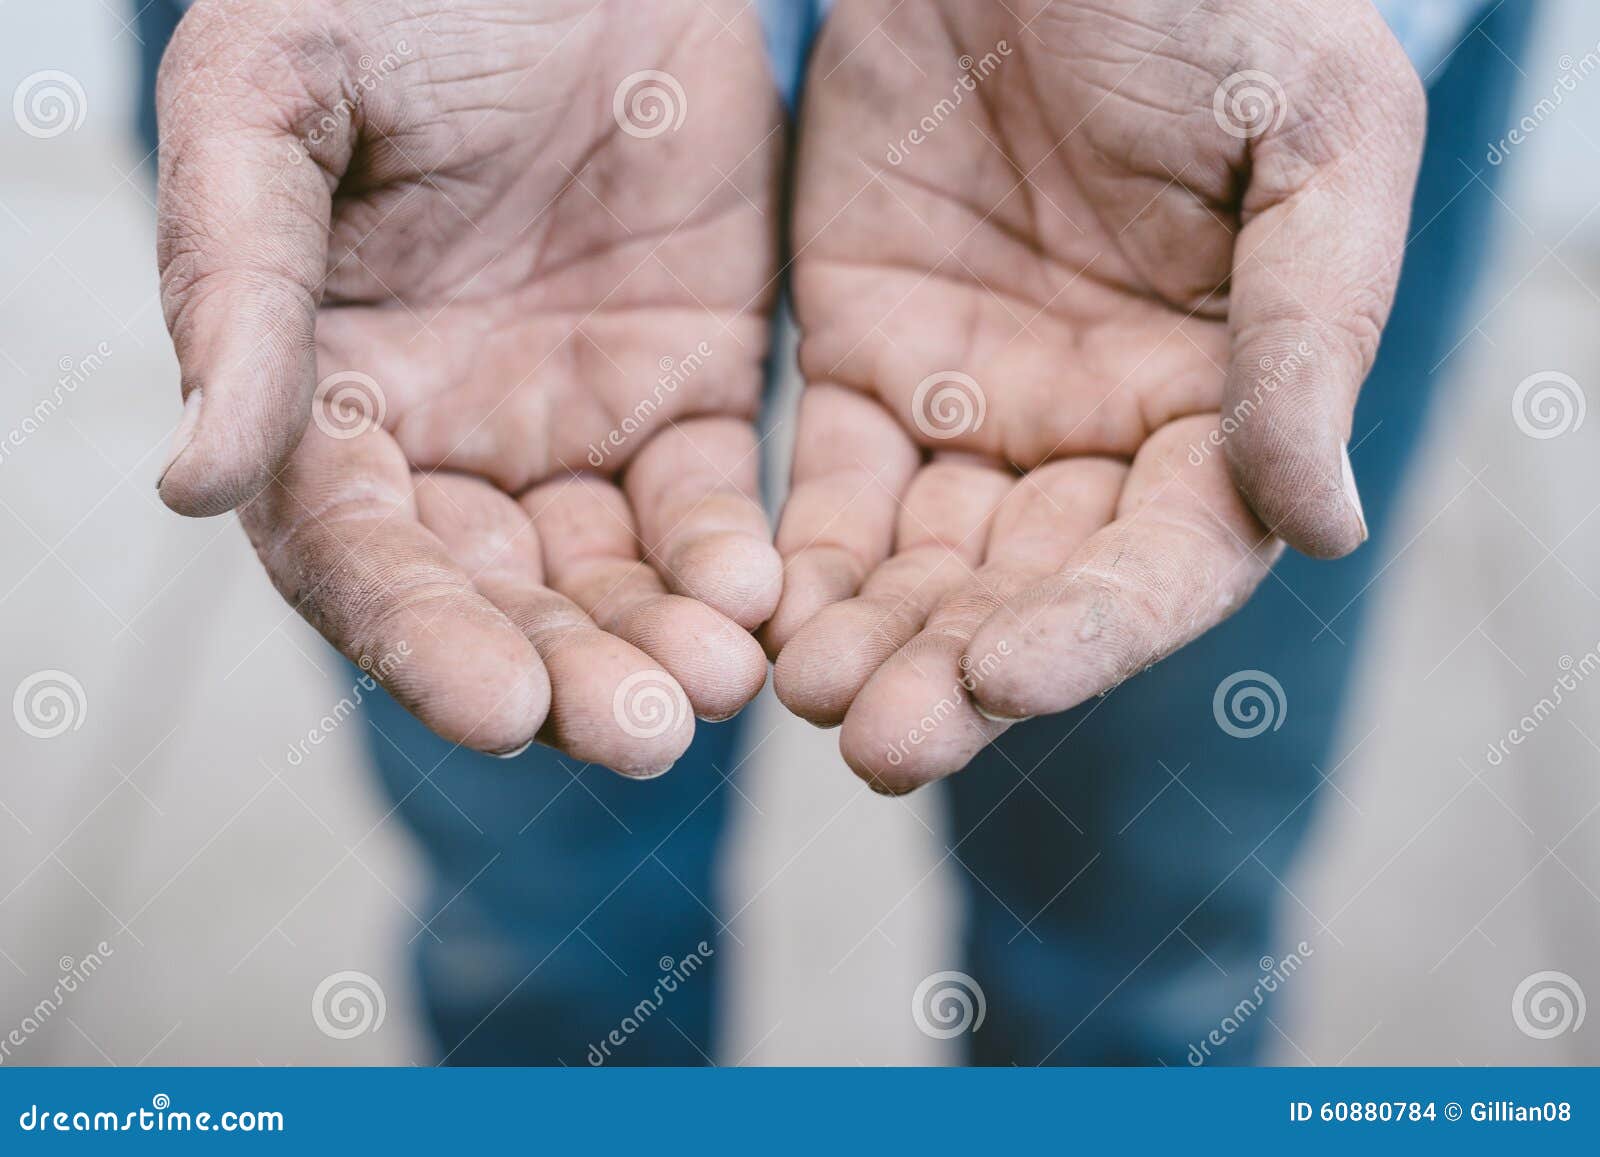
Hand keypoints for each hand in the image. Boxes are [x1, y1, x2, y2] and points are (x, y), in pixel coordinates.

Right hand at [155, 0, 782, 773]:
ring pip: (612, 577)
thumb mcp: (274, 103)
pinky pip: (712, 506)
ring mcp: (574, 423)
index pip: (361, 555)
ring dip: (660, 645)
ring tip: (719, 688)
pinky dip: (734, 563)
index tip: (498, 707)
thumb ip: (234, 286)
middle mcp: (450, 438)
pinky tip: (762, 600)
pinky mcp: (689, 392)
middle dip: (566, 674)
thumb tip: (191, 482)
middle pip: (498, 600)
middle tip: (643, 734)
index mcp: (326, 393)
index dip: (421, 638)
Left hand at [767, 0, 1423, 790]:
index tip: (1008, 675)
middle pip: (1031, 592)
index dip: (1094, 629)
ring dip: (872, 642)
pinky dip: (800, 564)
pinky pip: (831, 491)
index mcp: (1221, 396)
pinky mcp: (865, 365)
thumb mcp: (1308, 135)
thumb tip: (1325, 527)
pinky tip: (765, 622)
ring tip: (808, 699)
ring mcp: (976, 408)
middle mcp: (1097, 431)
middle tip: (880, 743)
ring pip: (925, 566)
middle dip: (960, 672)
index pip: (1167, 556)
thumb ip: (1316, 329)